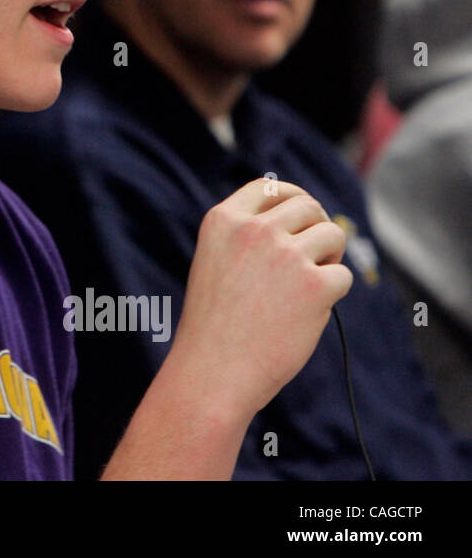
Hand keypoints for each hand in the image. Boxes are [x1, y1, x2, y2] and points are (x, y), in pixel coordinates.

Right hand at [170, 178, 352, 420]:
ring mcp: (285, 255)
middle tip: (313, 257)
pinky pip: (343, 276)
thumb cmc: (213, 325)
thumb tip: (303, 220)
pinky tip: (308, 312)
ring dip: (329, 258)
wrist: (213, 371)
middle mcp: (254, 230)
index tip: (302, 214)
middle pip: (308, 206)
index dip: (292, 197)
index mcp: (223, 220)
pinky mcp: (314, 286)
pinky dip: (332, 293)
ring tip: (308, 286)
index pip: (269, 187)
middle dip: (316, 228)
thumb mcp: (215, 262)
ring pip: (333, 234)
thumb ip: (247, 237)